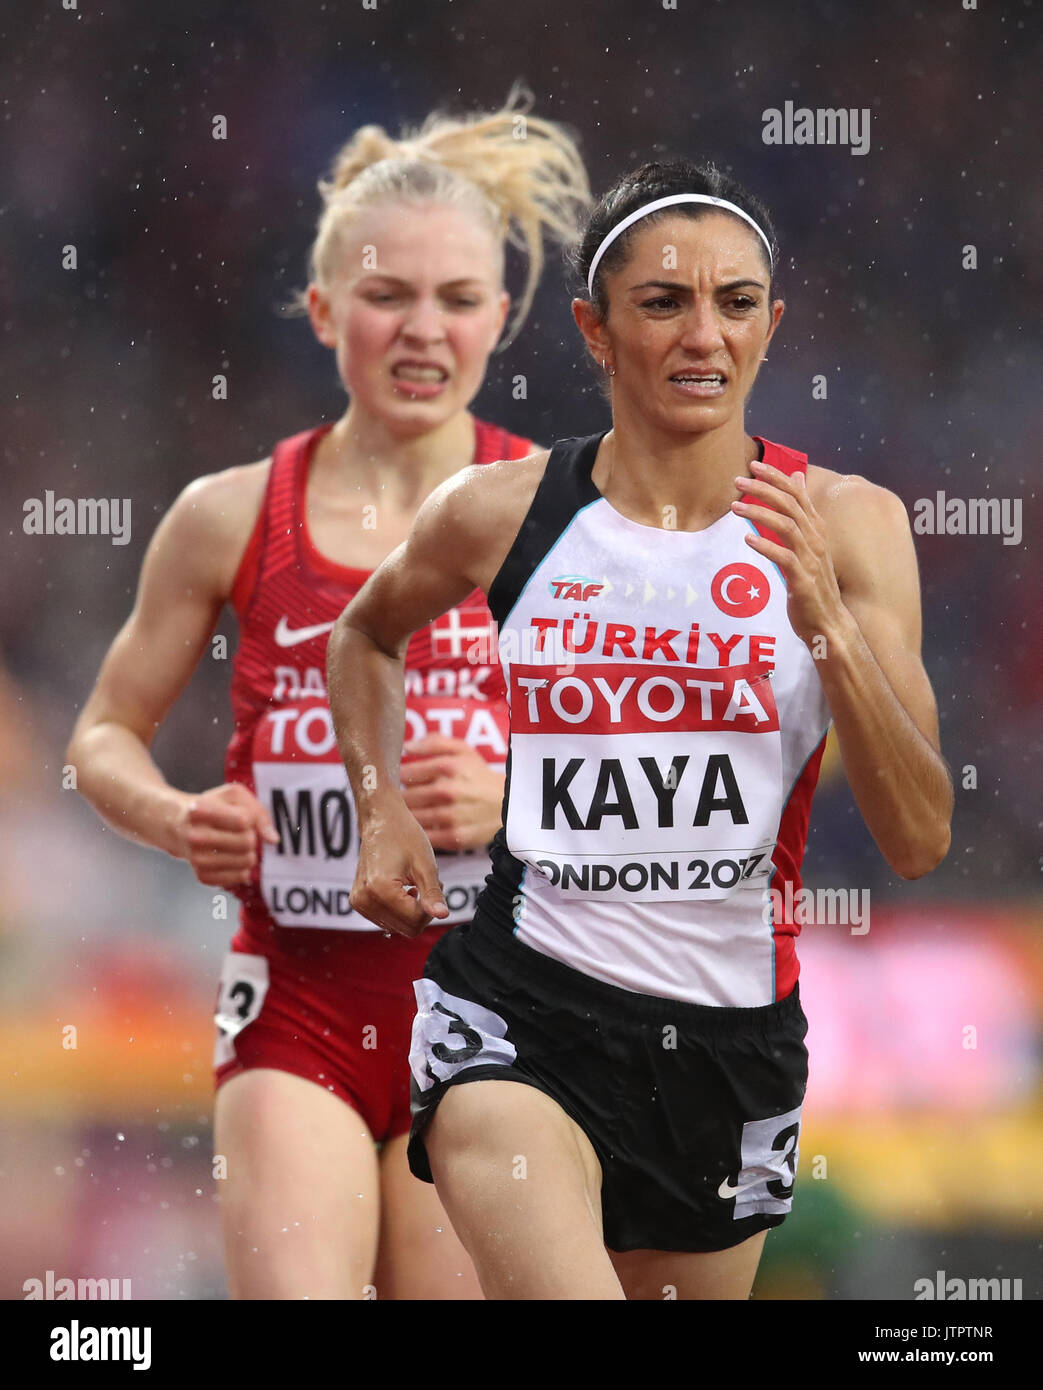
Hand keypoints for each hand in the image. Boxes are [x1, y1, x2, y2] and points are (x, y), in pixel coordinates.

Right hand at [172, 782, 278, 887]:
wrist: (178, 825)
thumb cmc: (211, 806)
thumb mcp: (233, 796)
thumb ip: (258, 812)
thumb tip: (273, 839)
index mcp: (200, 811)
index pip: (244, 820)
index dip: (251, 819)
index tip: (243, 818)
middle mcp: (195, 836)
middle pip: (246, 842)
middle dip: (252, 837)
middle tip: (241, 832)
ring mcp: (196, 859)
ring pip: (246, 861)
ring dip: (250, 853)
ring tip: (238, 845)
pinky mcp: (202, 875)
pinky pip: (239, 877)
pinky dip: (243, 868)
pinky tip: (233, 858)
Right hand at [350, 799, 449, 937]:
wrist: (380, 820)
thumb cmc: (404, 836)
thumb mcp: (425, 865)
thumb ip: (433, 894)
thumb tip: (442, 916)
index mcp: (381, 891)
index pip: (415, 922)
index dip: (431, 909)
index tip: (436, 885)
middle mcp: (365, 900)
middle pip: (405, 928)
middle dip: (421, 911)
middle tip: (424, 883)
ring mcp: (359, 902)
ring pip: (396, 926)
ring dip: (409, 910)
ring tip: (412, 883)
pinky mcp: (357, 901)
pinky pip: (385, 919)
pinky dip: (397, 908)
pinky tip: (401, 888)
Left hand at [400, 735, 504, 850]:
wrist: (508, 806)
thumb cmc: (479, 776)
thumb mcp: (464, 751)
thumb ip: (435, 743)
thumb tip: (406, 746)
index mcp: (450, 767)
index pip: (406, 773)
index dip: (397, 777)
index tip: (396, 780)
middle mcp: (449, 791)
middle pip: (406, 797)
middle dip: (398, 797)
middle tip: (398, 797)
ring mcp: (451, 816)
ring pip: (412, 817)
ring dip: (405, 815)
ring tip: (407, 811)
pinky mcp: (454, 838)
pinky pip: (423, 836)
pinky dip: (417, 832)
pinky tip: (420, 826)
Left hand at [731, 459, 845, 648]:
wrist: (829, 622)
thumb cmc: (814, 583)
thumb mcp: (809, 542)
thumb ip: (801, 512)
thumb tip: (796, 477)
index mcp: (816, 530)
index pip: (797, 494)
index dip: (777, 477)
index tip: (753, 466)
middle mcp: (816, 540)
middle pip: (791, 505)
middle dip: (764, 489)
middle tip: (738, 481)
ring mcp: (811, 560)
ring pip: (787, 527)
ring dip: (760, 513)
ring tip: (735, 507)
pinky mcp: (803, 581)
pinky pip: (785, 558)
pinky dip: (767, 546)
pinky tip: (748, 539)